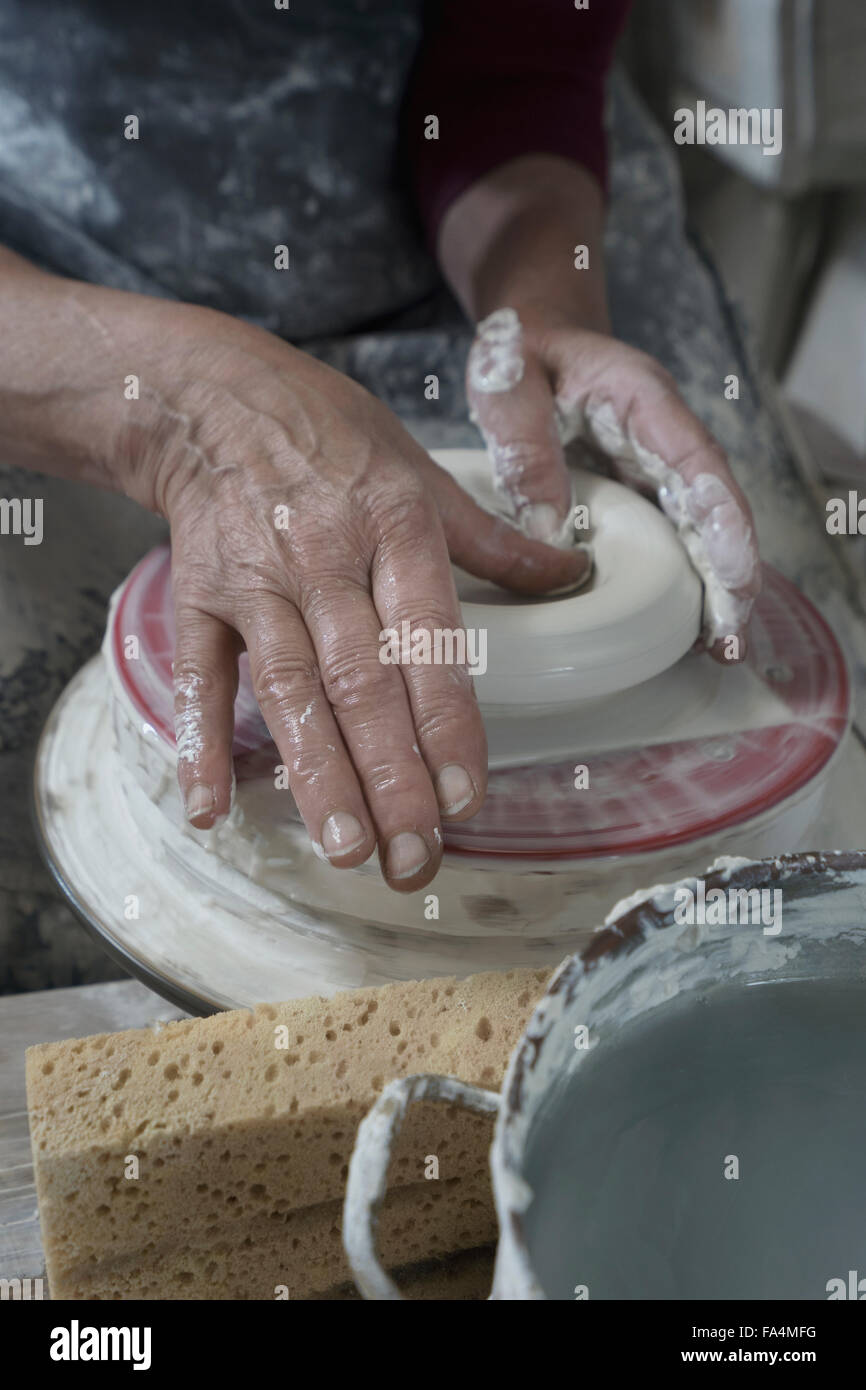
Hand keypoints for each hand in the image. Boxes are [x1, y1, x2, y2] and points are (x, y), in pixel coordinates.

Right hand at [123, 307, 587, 888]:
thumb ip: (493, 542)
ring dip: (316, 772)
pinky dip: (200, 740)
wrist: (217, 397)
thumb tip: (574, 579)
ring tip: (345, 847)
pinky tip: (211, 807)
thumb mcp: (423, 474)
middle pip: (361, 682)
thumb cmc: (334, 437)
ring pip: (288, 688)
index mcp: (395, 530)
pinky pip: (199, 673)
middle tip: (412, 857)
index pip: (429, 642)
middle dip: (390, 777)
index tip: (463, 799)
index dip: (446, 725)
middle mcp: (326, 560)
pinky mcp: (197, 595)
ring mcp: (257, 581)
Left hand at [467, 309, 760, 656]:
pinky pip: (672, 537)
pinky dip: (684, 579)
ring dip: (714, 586)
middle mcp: (665, 435)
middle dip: (730, 573)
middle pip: (714, 506)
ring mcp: (657, 465)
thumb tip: (552, 533)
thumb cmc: (521, 352)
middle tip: (730, 637)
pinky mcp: (642, 491)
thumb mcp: (508, 384)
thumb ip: (527, 448)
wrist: (532, 336)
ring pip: (700, 529)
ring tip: (720, 647)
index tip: (733, 573)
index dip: (722, 520)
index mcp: (643, 399)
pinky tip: (688, 626)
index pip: (697, 462)